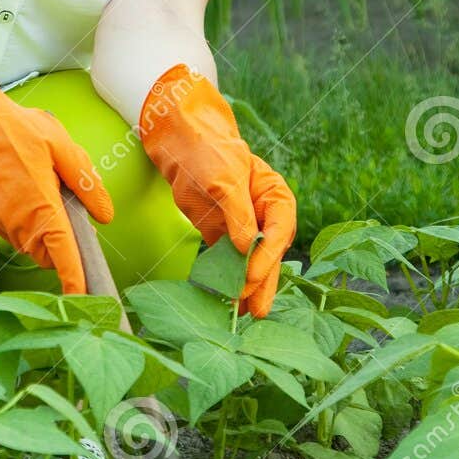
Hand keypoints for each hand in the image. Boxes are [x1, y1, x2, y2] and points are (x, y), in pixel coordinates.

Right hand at [0, 38, 113, 294]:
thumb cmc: (17, 130)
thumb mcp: (61, 147)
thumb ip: (86, 183)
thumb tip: (105, 216)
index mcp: (41, 205)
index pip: (62, 254)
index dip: (74, 277)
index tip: (84, 296)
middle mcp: (19, 221)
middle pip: (49, 253)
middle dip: (64, 245)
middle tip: (74, 211)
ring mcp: (0, 221)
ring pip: (32, 243)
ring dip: (45, 231)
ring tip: (48, 190)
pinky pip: (16, 231)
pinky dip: (29, 222)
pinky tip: (30, 189)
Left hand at [137, 63, 295, 317]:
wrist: (179, 143)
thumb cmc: (209, 152)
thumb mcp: (225, 179)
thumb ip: (238, 214)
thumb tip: (247, 249)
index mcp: (274, 196)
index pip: (278, 230)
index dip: (267, 255)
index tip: (252, 274)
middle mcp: (263, 215)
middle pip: (269, 253)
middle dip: (263, 281)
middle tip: (256, 310)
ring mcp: (243, 227)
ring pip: (250, 262)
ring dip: (247, 287)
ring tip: (244, 314)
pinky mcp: (221, 235)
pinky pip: (227, 261)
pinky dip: (226, 279)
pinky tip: (225, 300)